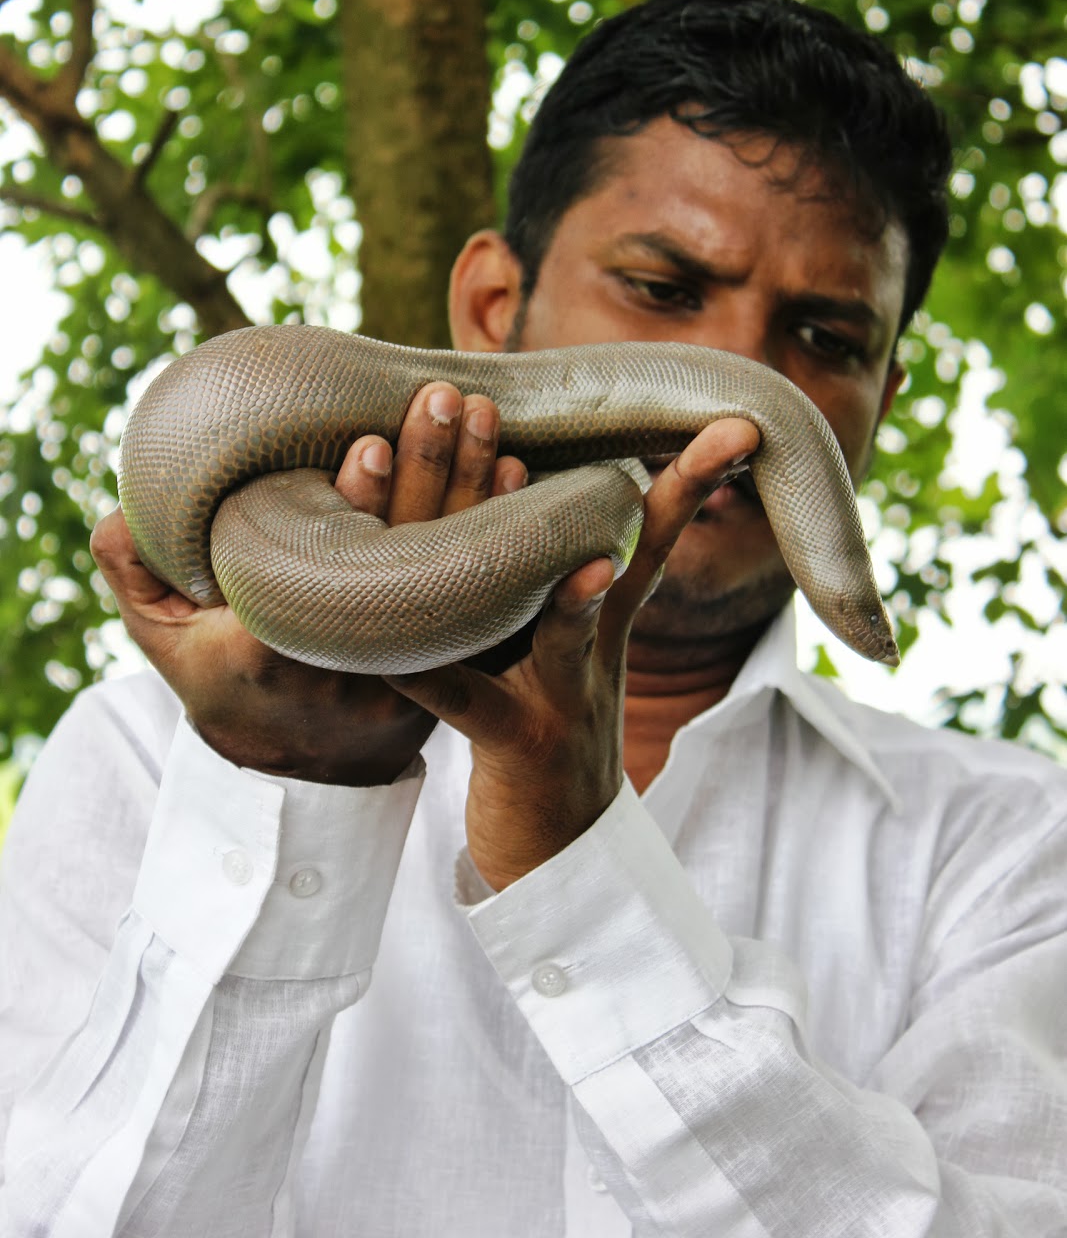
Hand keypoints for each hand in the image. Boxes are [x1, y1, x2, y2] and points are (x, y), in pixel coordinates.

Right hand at [91, 383, 526, 786]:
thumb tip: (116, 516)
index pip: (325, 575)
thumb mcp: (164, 637)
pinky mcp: (454, 657)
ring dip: (479, 489)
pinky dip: (508, 535)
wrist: (301, 758)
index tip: (369, 445)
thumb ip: (136, 574)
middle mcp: (361, 661)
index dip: (351, 511)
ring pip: (457, 571)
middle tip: (443, 400)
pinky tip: (523, 476)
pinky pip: (491, 593)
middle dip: (428, 473)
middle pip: (406, 558)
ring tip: (487, 416)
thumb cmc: (224, 674)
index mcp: (287, 651)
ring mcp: (416, 663)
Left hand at [383, 415, 758, 889]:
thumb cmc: (544, 726)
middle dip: (578, 478)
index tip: (732, 425)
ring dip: (545, 568)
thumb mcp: (563, 647)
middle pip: (600, 553)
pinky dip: (424, 675)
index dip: (691, 480)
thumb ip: (554, 579)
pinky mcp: (519, 748)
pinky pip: (467, 705)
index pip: (650, 532)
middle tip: (506, 403)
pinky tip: (384, 650)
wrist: (559, 858)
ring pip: (557, 626)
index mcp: (602, 616)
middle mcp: (593, 648)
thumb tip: (514, 478)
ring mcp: (564, 699)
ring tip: (533, 503)